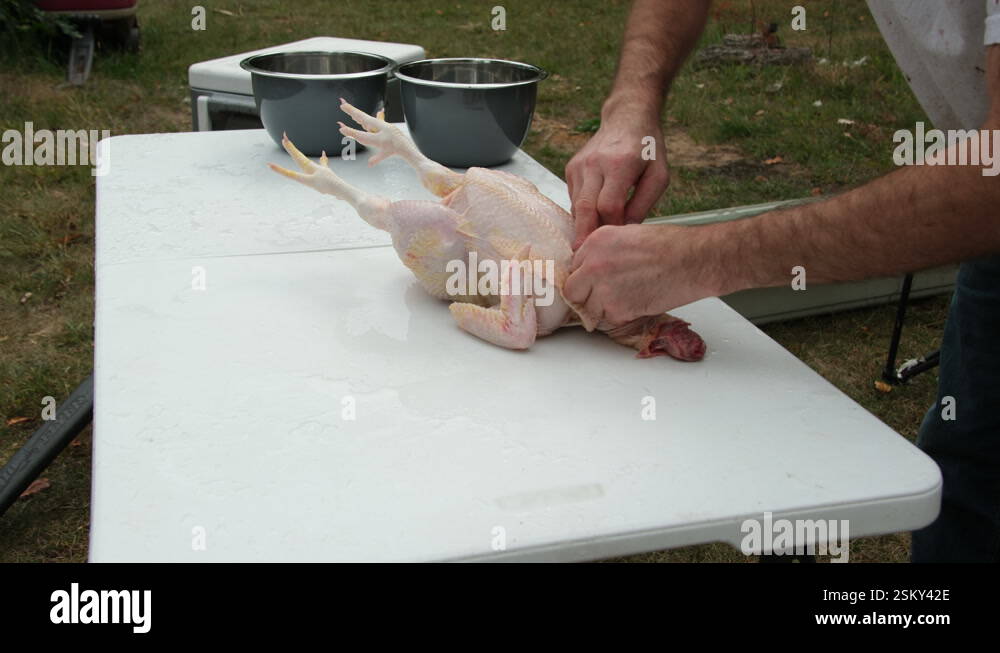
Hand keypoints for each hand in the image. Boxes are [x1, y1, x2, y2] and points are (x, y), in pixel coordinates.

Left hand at [563, 223, 720, 328]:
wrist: (693, 261)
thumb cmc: (671, 246)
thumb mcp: (628, 235)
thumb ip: (605, 250)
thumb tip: (594, 265)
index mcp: (596, 241)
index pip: (573, 267)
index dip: (584, 277)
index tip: (591, 283)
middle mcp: (594, 264)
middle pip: (573, 291)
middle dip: (585, 296)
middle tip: (602, 297)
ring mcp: (603, 288)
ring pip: (589, 309)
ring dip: (603, 309)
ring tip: (626, 298)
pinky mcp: (617, 309)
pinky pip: (609, 320)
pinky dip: (620, 317)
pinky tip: (636, 303)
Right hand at [565, 112, 668, 248]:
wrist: (627, 118)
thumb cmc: (648, 149)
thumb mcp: (659, 176)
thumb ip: (643, 204)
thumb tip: (626, 231)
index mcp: (620, 164)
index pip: (608, 206)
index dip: (612, 227)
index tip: (617, 241)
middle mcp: (594, 164)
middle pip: (584, 208)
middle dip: (585, 235)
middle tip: (584, 258)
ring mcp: (579, 165)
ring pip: (576, 206)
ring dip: (584, 225)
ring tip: (592, 242)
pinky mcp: (571, 168)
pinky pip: (574, 198)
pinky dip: (582, 211)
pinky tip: (593, 217)